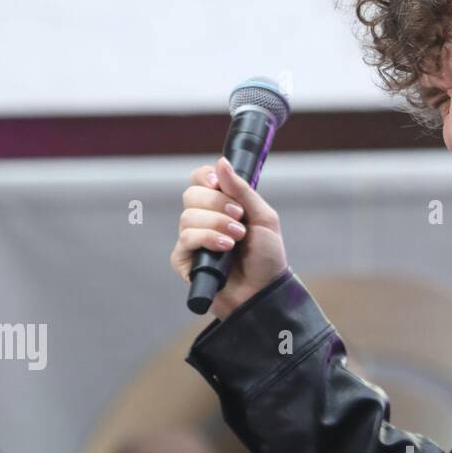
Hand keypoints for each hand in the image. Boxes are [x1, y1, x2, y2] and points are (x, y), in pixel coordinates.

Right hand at [170, 156, 287, 319]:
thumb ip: (242, 190)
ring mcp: (192, 240)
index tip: (217, 182)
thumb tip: (221, 161)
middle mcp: (203, 220)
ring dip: (216, 224)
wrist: (265, 291)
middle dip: (217, 204)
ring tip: (237, 238)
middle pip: (191, 195)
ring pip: (188, 217)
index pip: (199, 180)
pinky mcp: (184, 260)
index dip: (205, 177)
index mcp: (220, 206)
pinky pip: (186, 239)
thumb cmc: (267, 258)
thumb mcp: (263, 218)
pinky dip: (206, 239)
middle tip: (239, 218)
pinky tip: (225, 248)